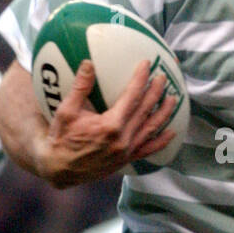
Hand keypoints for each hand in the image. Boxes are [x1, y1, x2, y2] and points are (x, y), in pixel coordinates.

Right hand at [35, 61, 176, 186]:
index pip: (131, 96)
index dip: (140, 79)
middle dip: (156, 92)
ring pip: (151, 129)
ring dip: (164, 113)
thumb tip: (89, 63)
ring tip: (174, 99)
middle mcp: (123, 139)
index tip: (146, 64)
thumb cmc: (61, 138)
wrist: (59, 169)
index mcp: (110, 125)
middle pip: (145, 110)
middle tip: (163, 77)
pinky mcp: (125, 160)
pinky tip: (171, 133)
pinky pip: (148, 150)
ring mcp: (126, 151)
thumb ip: (80, 87)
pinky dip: (161, 141)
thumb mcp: (66, 111)